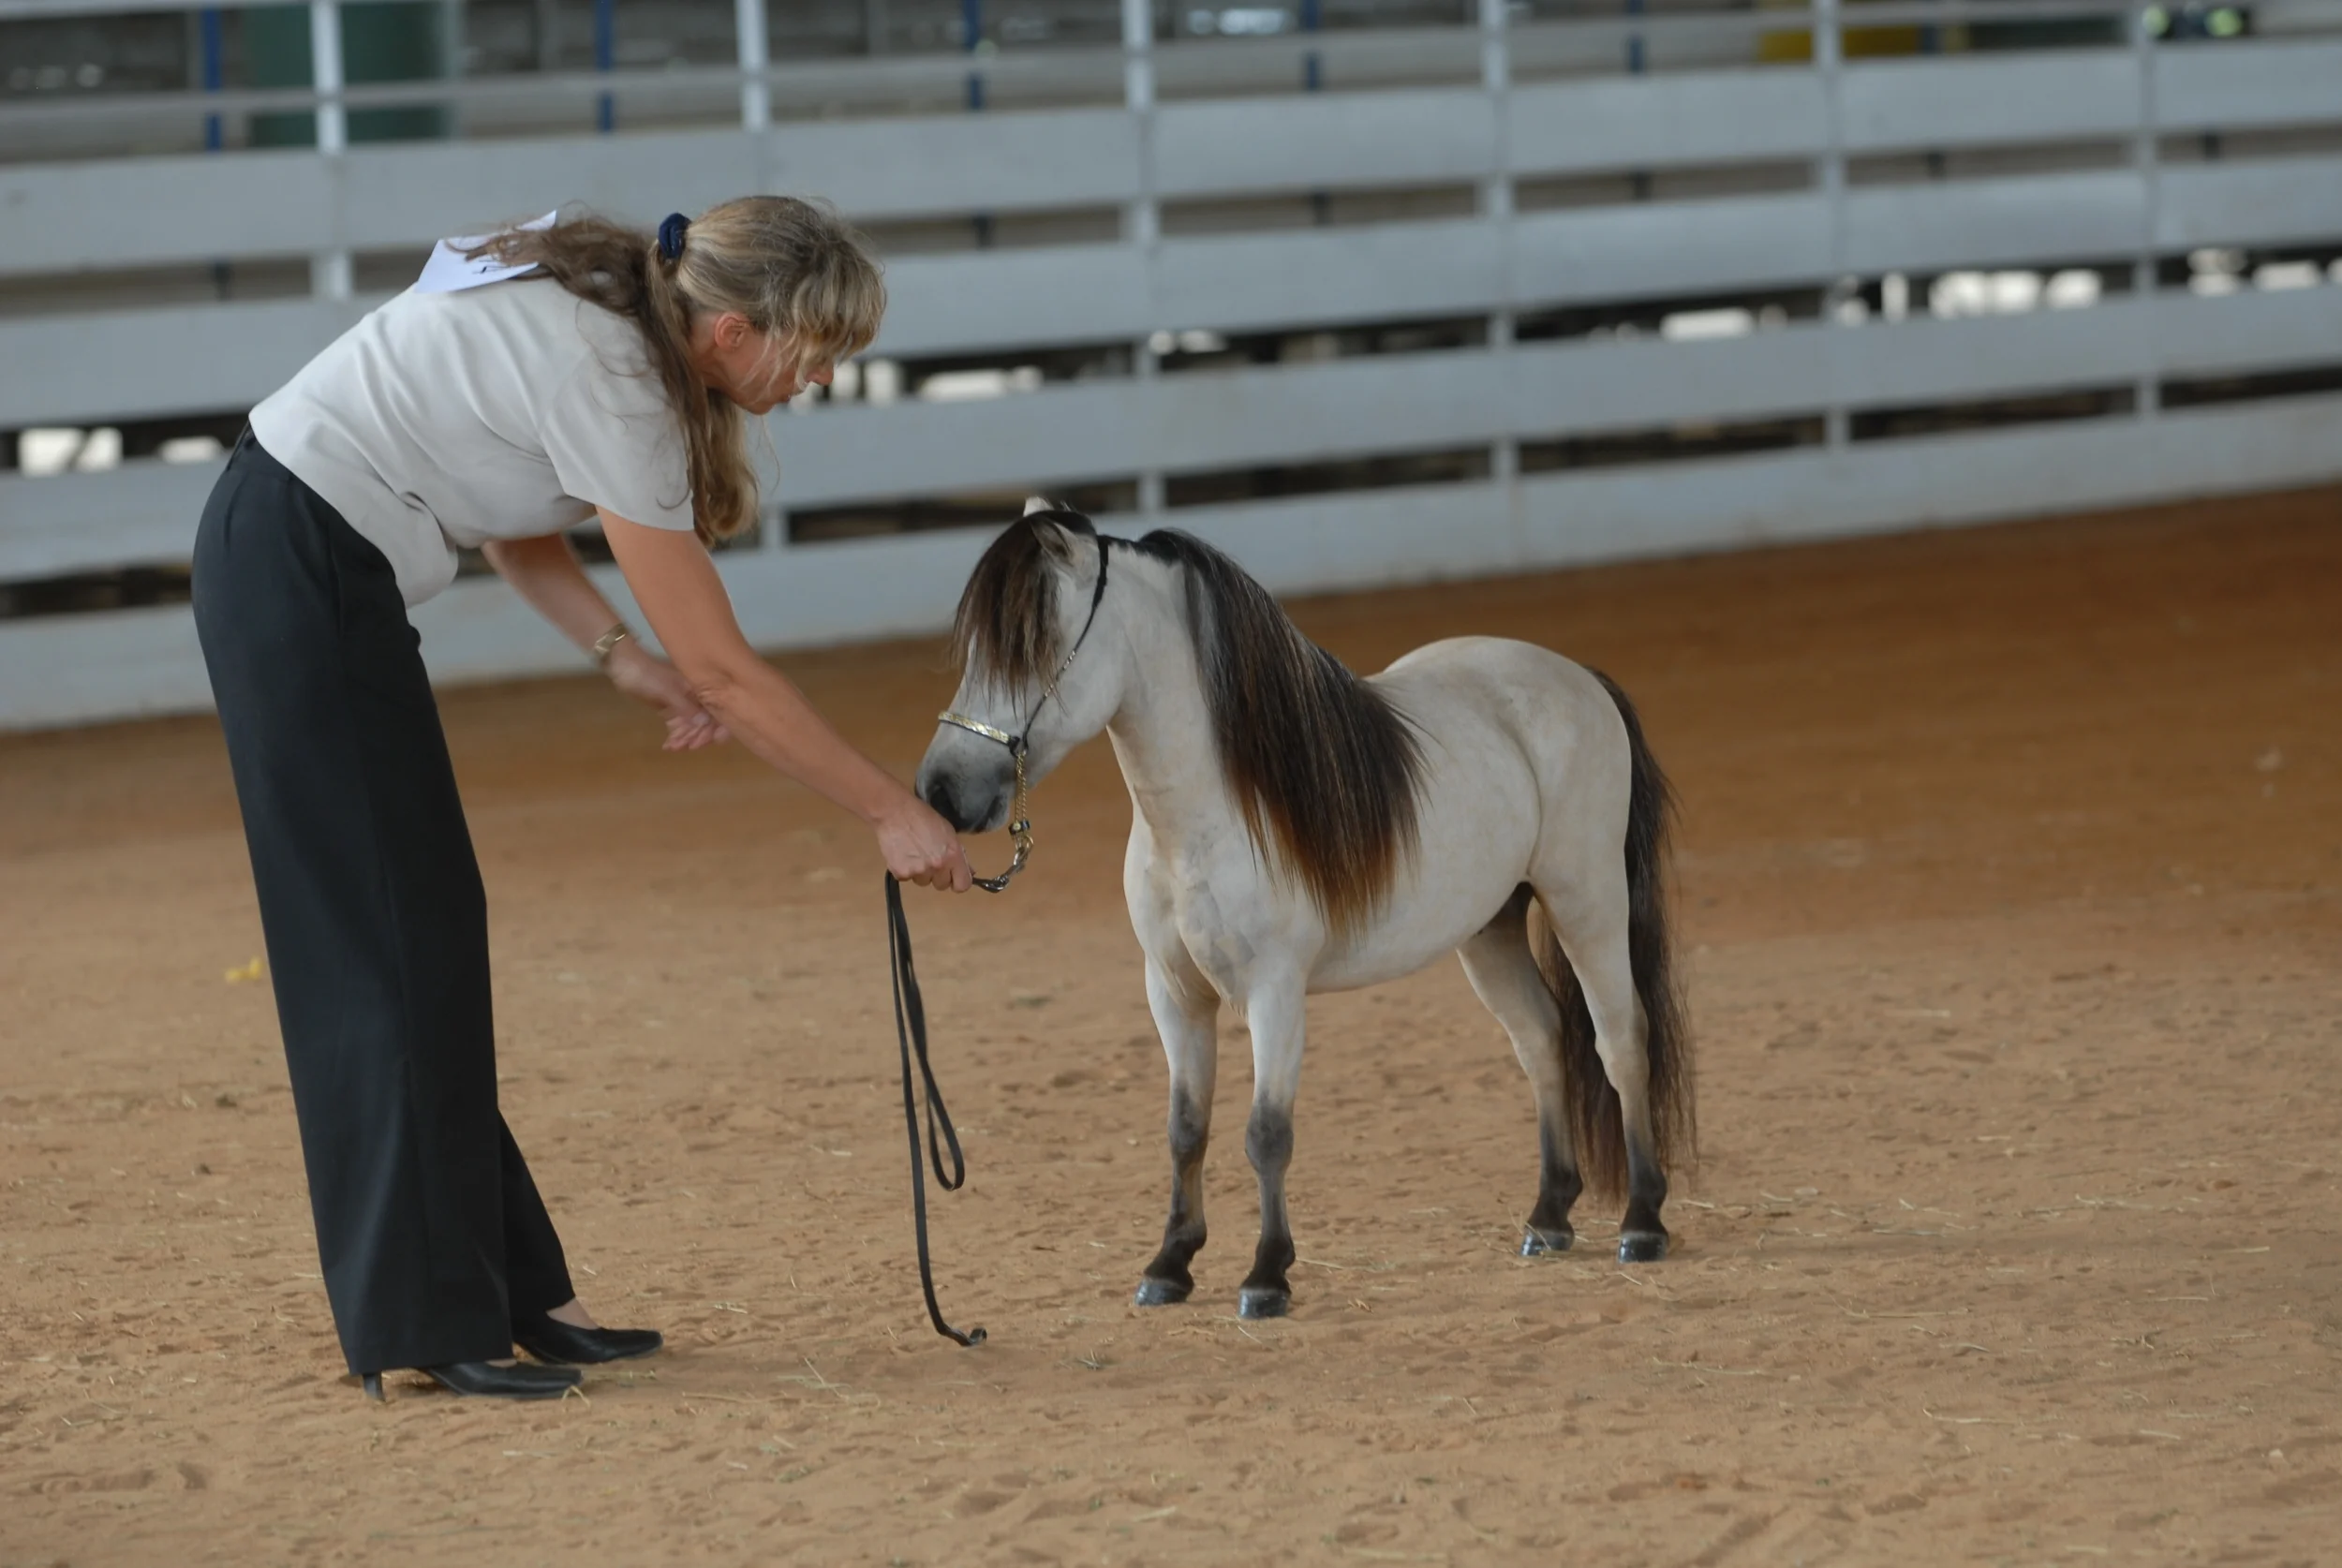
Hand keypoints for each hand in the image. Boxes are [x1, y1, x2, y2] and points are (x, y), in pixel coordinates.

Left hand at [605, 642, 728, 751]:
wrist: (622, 665)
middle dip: (700, 735)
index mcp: (699, 685)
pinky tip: (668, 746)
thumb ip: (686, 707)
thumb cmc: (645, 675)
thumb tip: (706, 722)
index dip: (720, 724)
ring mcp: (684, 702)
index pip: (718, 706)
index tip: (715, 740)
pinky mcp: (671, 708)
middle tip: (689, 747)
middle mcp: (696, 694)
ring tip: (674, 748)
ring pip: (693, 725)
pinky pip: (679, 725)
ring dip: (686, 738)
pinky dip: (676, 736)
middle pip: (708, 719)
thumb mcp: (666, 691)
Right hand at [876, 795, 972, 892]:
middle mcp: (937, 866)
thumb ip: (959, 854)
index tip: (951, 876)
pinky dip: (904, 869)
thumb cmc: (923, 817)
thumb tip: (969, 871)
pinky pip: (906, 878)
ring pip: (922, 882)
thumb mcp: (948, 832)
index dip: (957, 881)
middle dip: (937, 875)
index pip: (962, 885)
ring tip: (913, 853)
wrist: (894, 812)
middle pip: (941, 885)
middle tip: (929, 858)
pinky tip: (902, 853)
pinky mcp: (901, 873)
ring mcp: (918, 871)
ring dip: (920, 872)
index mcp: (953, 855)